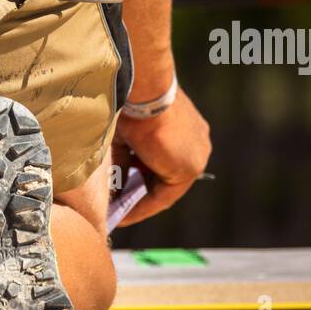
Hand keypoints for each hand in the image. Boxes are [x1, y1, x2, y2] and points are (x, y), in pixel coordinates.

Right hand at [114, 87, 210, 225]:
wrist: (145, 93)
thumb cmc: (132, 103)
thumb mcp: (125, 135)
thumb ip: (124, 160)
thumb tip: (114, 185)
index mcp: (186, 128)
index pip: (163, 160)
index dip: (140, 178)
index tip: (121, 191)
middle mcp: (197, 143)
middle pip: (165, 177)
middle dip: (139, 193)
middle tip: (116, 208)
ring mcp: (197, 156)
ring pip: (164, 188)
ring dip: (139, 203)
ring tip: (116, 216)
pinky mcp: (189, 169)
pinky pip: (164, 197)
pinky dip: (143, 208)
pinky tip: (123, 216)